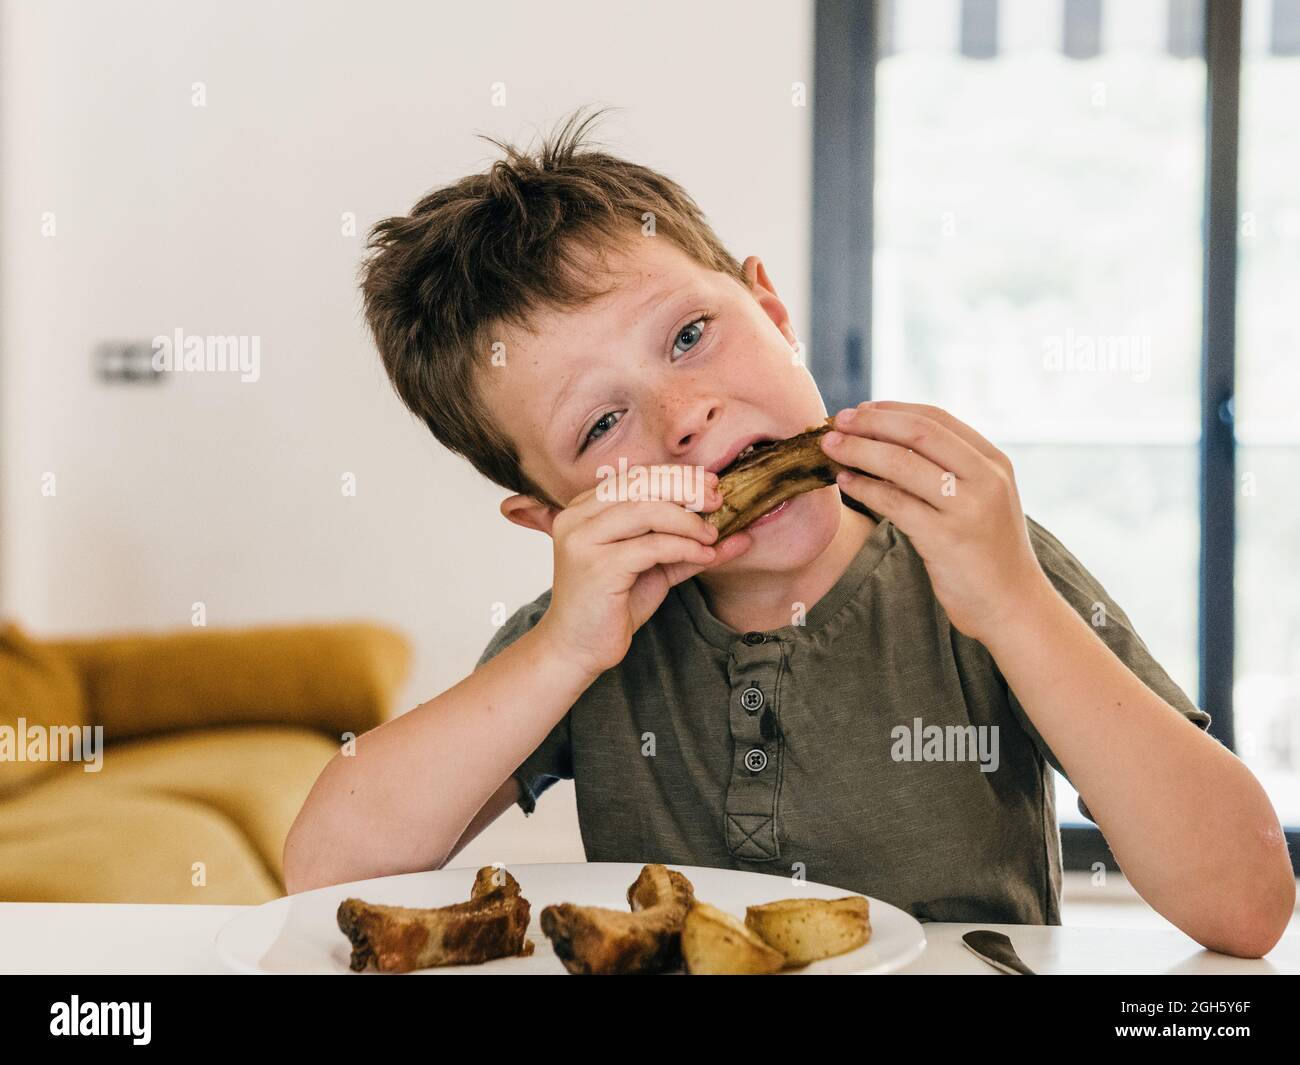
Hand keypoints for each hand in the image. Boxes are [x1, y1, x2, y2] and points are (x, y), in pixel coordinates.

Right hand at [537, 469, 752, 675]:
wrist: (577, 650)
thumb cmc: (611, 607)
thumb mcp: (654, 568)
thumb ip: (687, 546)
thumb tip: (739, 535)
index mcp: (584, 509)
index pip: (636, 477)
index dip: (677, 476)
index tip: (710, 485)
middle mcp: (577, 518)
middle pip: (640, 484)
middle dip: (685, 488)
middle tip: (717, 501)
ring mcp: (583, 541)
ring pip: (646, 510)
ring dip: (687, 520)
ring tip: (711, 535)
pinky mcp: (597, 567)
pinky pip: (651, 546)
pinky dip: (684, 547)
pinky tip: (704, 554)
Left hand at [820, 400, 1051, 643]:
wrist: (1013, 605)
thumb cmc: (986, 553)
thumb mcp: (977, 501)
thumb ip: (947, 471)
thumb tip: (884, 442)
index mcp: (993, 461)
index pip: (937, 419)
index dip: (892, 410)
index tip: (859, 411)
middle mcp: (986, 477)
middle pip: (919, 432)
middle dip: (871, 423)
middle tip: (836, 422)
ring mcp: (968, 507)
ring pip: (902, 463)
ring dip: (859, 450)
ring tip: (829, 447)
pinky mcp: (947, 538)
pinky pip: (895, 503)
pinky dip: (865, 487)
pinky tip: (845, 482)